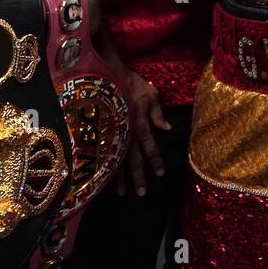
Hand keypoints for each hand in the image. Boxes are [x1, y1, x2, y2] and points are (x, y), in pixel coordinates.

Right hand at [114, 71, 171, 196]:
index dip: (156, 161)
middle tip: (141, 193)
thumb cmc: (129, 81)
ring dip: (120, 179)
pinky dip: (104, 166)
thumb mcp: (150, 93)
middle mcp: (128, 133)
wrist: (105, 75)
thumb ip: (158, 113)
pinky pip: (103, 152)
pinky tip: (103, 177)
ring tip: (122, 193)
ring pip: (117, 161)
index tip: (161, 174)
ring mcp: (112, 133)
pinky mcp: (100, 131)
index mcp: (141, 124)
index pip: (151, 148)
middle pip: (134, 160)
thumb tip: (167, 129)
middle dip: (139, 177)